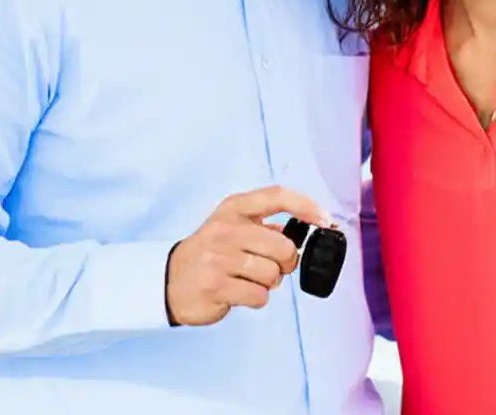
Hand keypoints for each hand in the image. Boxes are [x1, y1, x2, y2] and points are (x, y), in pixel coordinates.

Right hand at [165, 185, 332, 326]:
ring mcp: (218, 258)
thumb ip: (266, 224)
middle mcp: (226, 229)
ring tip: (248, 280)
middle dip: (286, 263)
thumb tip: (311, 225)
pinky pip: (259, 296)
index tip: (326, 221)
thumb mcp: (231, 225)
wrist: (168, 280)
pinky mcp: (215, 286)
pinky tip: (238, 292)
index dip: (307, 207)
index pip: (278, 196)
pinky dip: (255, 299)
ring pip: (273, 275)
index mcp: (234, 208)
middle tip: (271, 267)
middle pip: (284, 246)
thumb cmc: (209, 252)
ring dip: (268, 283)